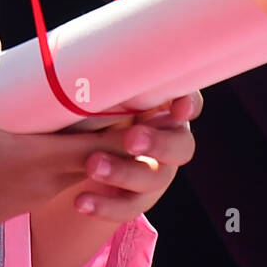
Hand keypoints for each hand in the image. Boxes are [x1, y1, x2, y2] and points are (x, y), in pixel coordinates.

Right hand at [0, 36, 189, 248]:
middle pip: (105, 153)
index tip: (146, 90)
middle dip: (125, 125)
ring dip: (102, 138)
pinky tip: (64, 126)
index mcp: (38, 160)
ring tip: (109, 101)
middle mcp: (47, 180)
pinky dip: (78, 149)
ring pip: (86, 163)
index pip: (106, 144)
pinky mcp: (25, 196)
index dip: (131, 120)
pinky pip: (66, 170)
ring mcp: (37, 191)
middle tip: (137, 87)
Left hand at [73, 91, 200, 220]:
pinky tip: (81, 201)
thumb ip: (111, 84)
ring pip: (153, 179)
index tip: (179, 107)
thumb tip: (95, 59)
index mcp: (163, 106)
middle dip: (158, 144)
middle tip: (131, 139)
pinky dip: (105, 205)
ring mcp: (156, 171)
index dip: (189, 104)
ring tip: (92, 166)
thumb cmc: (94, 105)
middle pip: (181, 146)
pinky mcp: (137, 198)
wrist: (77, 147)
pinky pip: (128, 207)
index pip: (189, 101)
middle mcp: (168, 139)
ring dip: (123, 173)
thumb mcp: (103, 93)